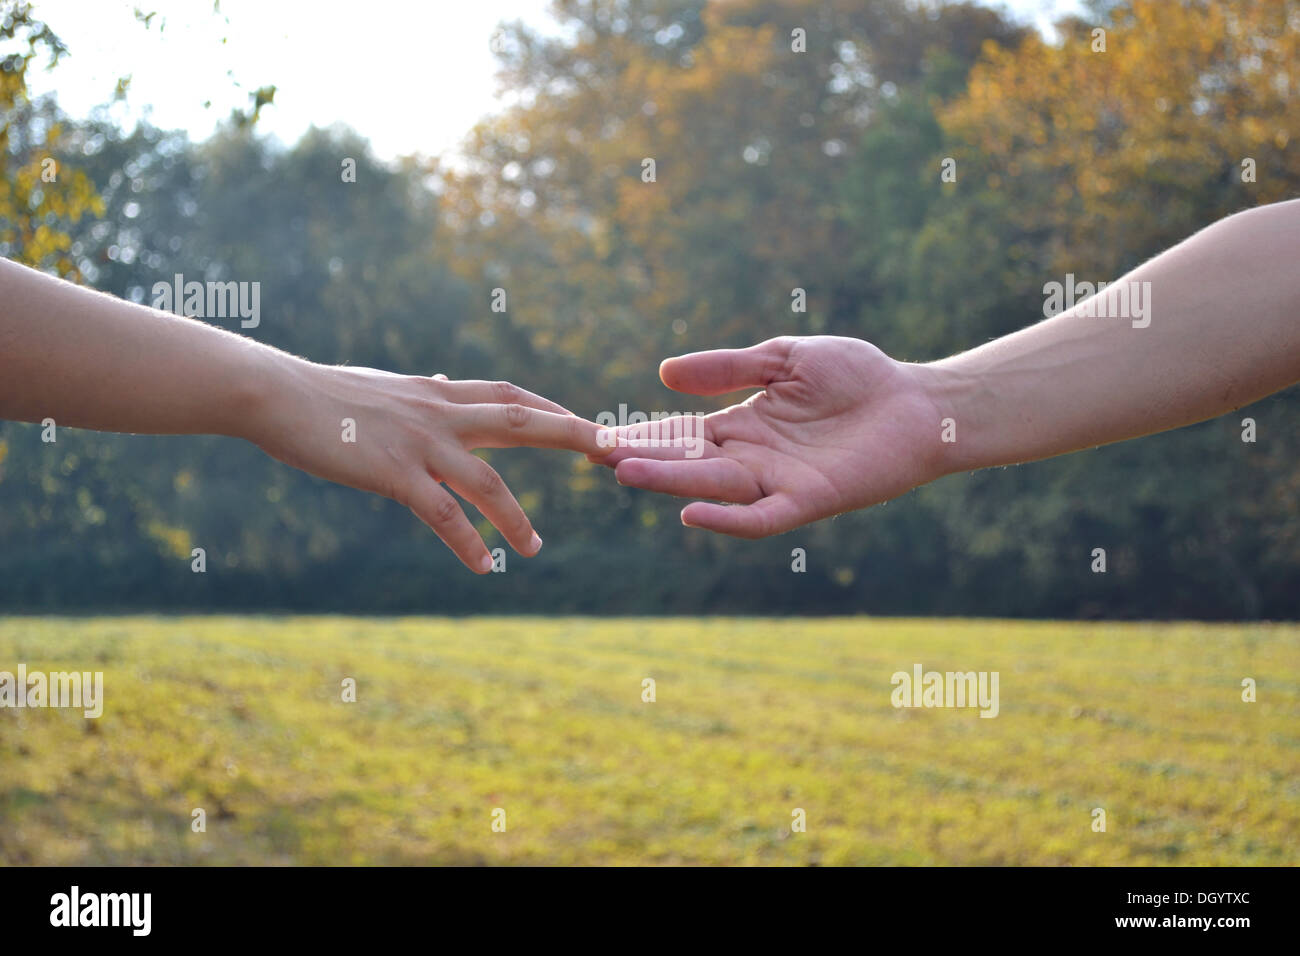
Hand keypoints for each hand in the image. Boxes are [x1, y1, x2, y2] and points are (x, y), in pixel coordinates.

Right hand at [250, 359, 607, 571]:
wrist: (273, 395)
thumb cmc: (324, 394)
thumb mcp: (385, 387)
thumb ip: (420, 391)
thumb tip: (440, 380)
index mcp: (439, 392)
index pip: (512, 395)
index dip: (555, 409)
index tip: (591, 425)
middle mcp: (440, 412)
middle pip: (523, 420)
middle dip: (574, 436)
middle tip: (616, 455)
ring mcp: (419, 443)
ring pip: (488, 480)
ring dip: (518, 518)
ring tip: (536, 550)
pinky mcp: (392, 473)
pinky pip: (442, 514)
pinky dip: (467, 541)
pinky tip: (482, 566)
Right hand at [593, 336, 947, 537]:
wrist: (917, 402)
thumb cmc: (857, 376)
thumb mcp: (784, 358)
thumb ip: (728, 368)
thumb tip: (663, 374)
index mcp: (742, 425)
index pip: (682, 434)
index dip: (644, 435)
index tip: (599, 434)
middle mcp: (752, 459)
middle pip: (688, 463)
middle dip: (645, 460)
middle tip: (597, 456)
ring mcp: (777, 483)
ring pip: (714, 487)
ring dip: (671, 483)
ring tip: (627, 473)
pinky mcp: (808, 501)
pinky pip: (760, 518)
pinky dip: (726, 519)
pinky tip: (691, 513)